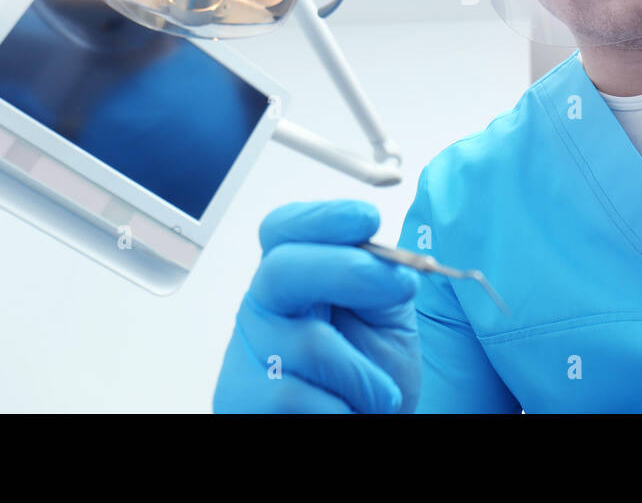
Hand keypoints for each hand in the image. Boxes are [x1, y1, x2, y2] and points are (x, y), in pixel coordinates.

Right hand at [213, 200, 420, 412]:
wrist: (362, 423)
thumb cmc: (370, 372)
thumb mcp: (385, 316)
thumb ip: (380, 280)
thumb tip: (389, 262)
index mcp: (292, 277)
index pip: (283, 230)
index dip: (322, 219)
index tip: (368, 218)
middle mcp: (260, 308)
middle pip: (282, 269)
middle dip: (349, 270)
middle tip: (404, 286)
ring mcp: (244, 353)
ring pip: (308, 344)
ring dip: (366, 376)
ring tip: (379, 394)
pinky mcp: (238, 399)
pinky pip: (295, 396)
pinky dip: (342, 409)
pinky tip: (346, 412)